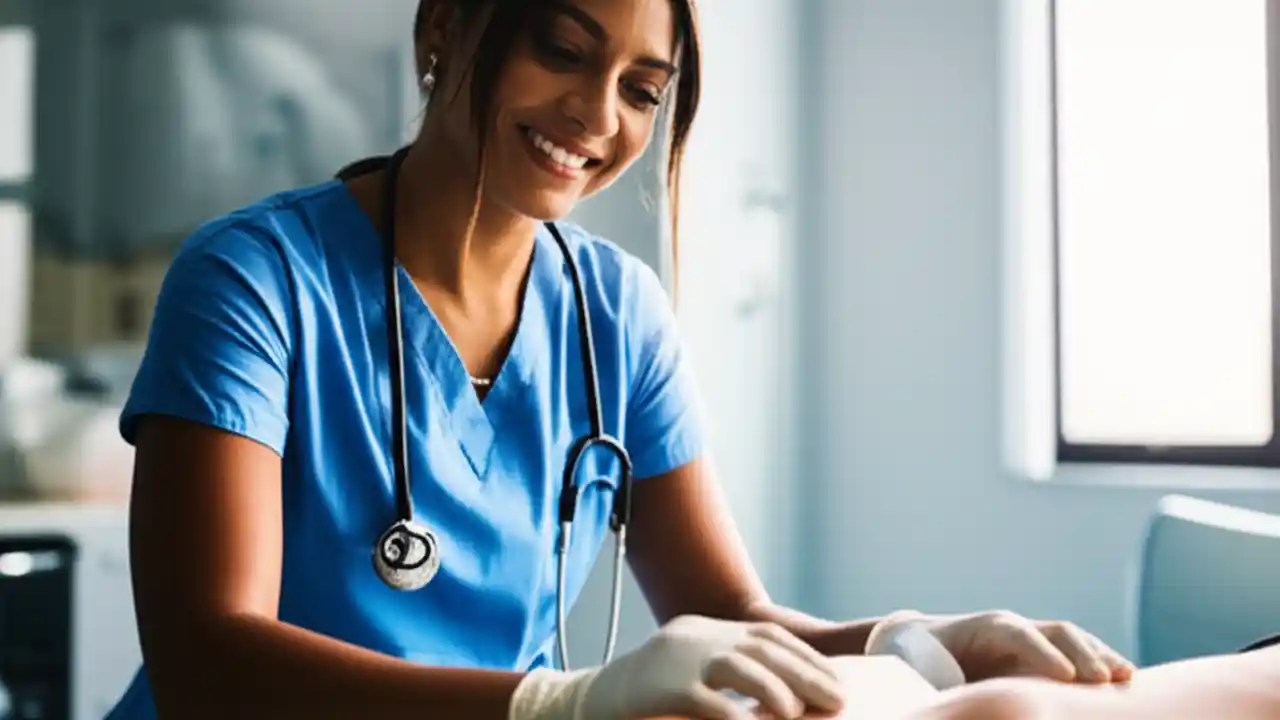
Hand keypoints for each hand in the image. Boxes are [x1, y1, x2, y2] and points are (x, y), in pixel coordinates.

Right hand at [579, 615, 846, 719]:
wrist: (586, 700)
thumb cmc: (647, 698)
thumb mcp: (690, 674)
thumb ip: (730, 676)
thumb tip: (788, 694)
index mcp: (704, 630)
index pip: (766, 636)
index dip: (805, 657)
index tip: (837, 680)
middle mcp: (695, 636)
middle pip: (761, 648)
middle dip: (805, 673)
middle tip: (838, 699)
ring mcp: (676, 660)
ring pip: (737, 666)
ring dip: (775, 690)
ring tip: (797, 714)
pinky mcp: (660, 688)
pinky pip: (704, 701)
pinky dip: (734, 716)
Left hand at [867, 610, 1134, 684]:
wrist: (923, 645)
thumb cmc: (922, 661)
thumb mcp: (926, 670)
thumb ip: (943, 684)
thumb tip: (953, 701)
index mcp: (983, 628)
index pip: (1017, 634)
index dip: (1042, 653)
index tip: (1066, 675)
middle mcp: (1014, 627)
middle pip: (1055, 632)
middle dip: (1081, 653)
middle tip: (1103, 680)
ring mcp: (1033, 638)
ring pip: (1074, 640)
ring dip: (1100, 657)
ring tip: (1125, 678)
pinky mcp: (1045, 655)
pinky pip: (1079, 655)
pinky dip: (1101, 665)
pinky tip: (1125, 682)